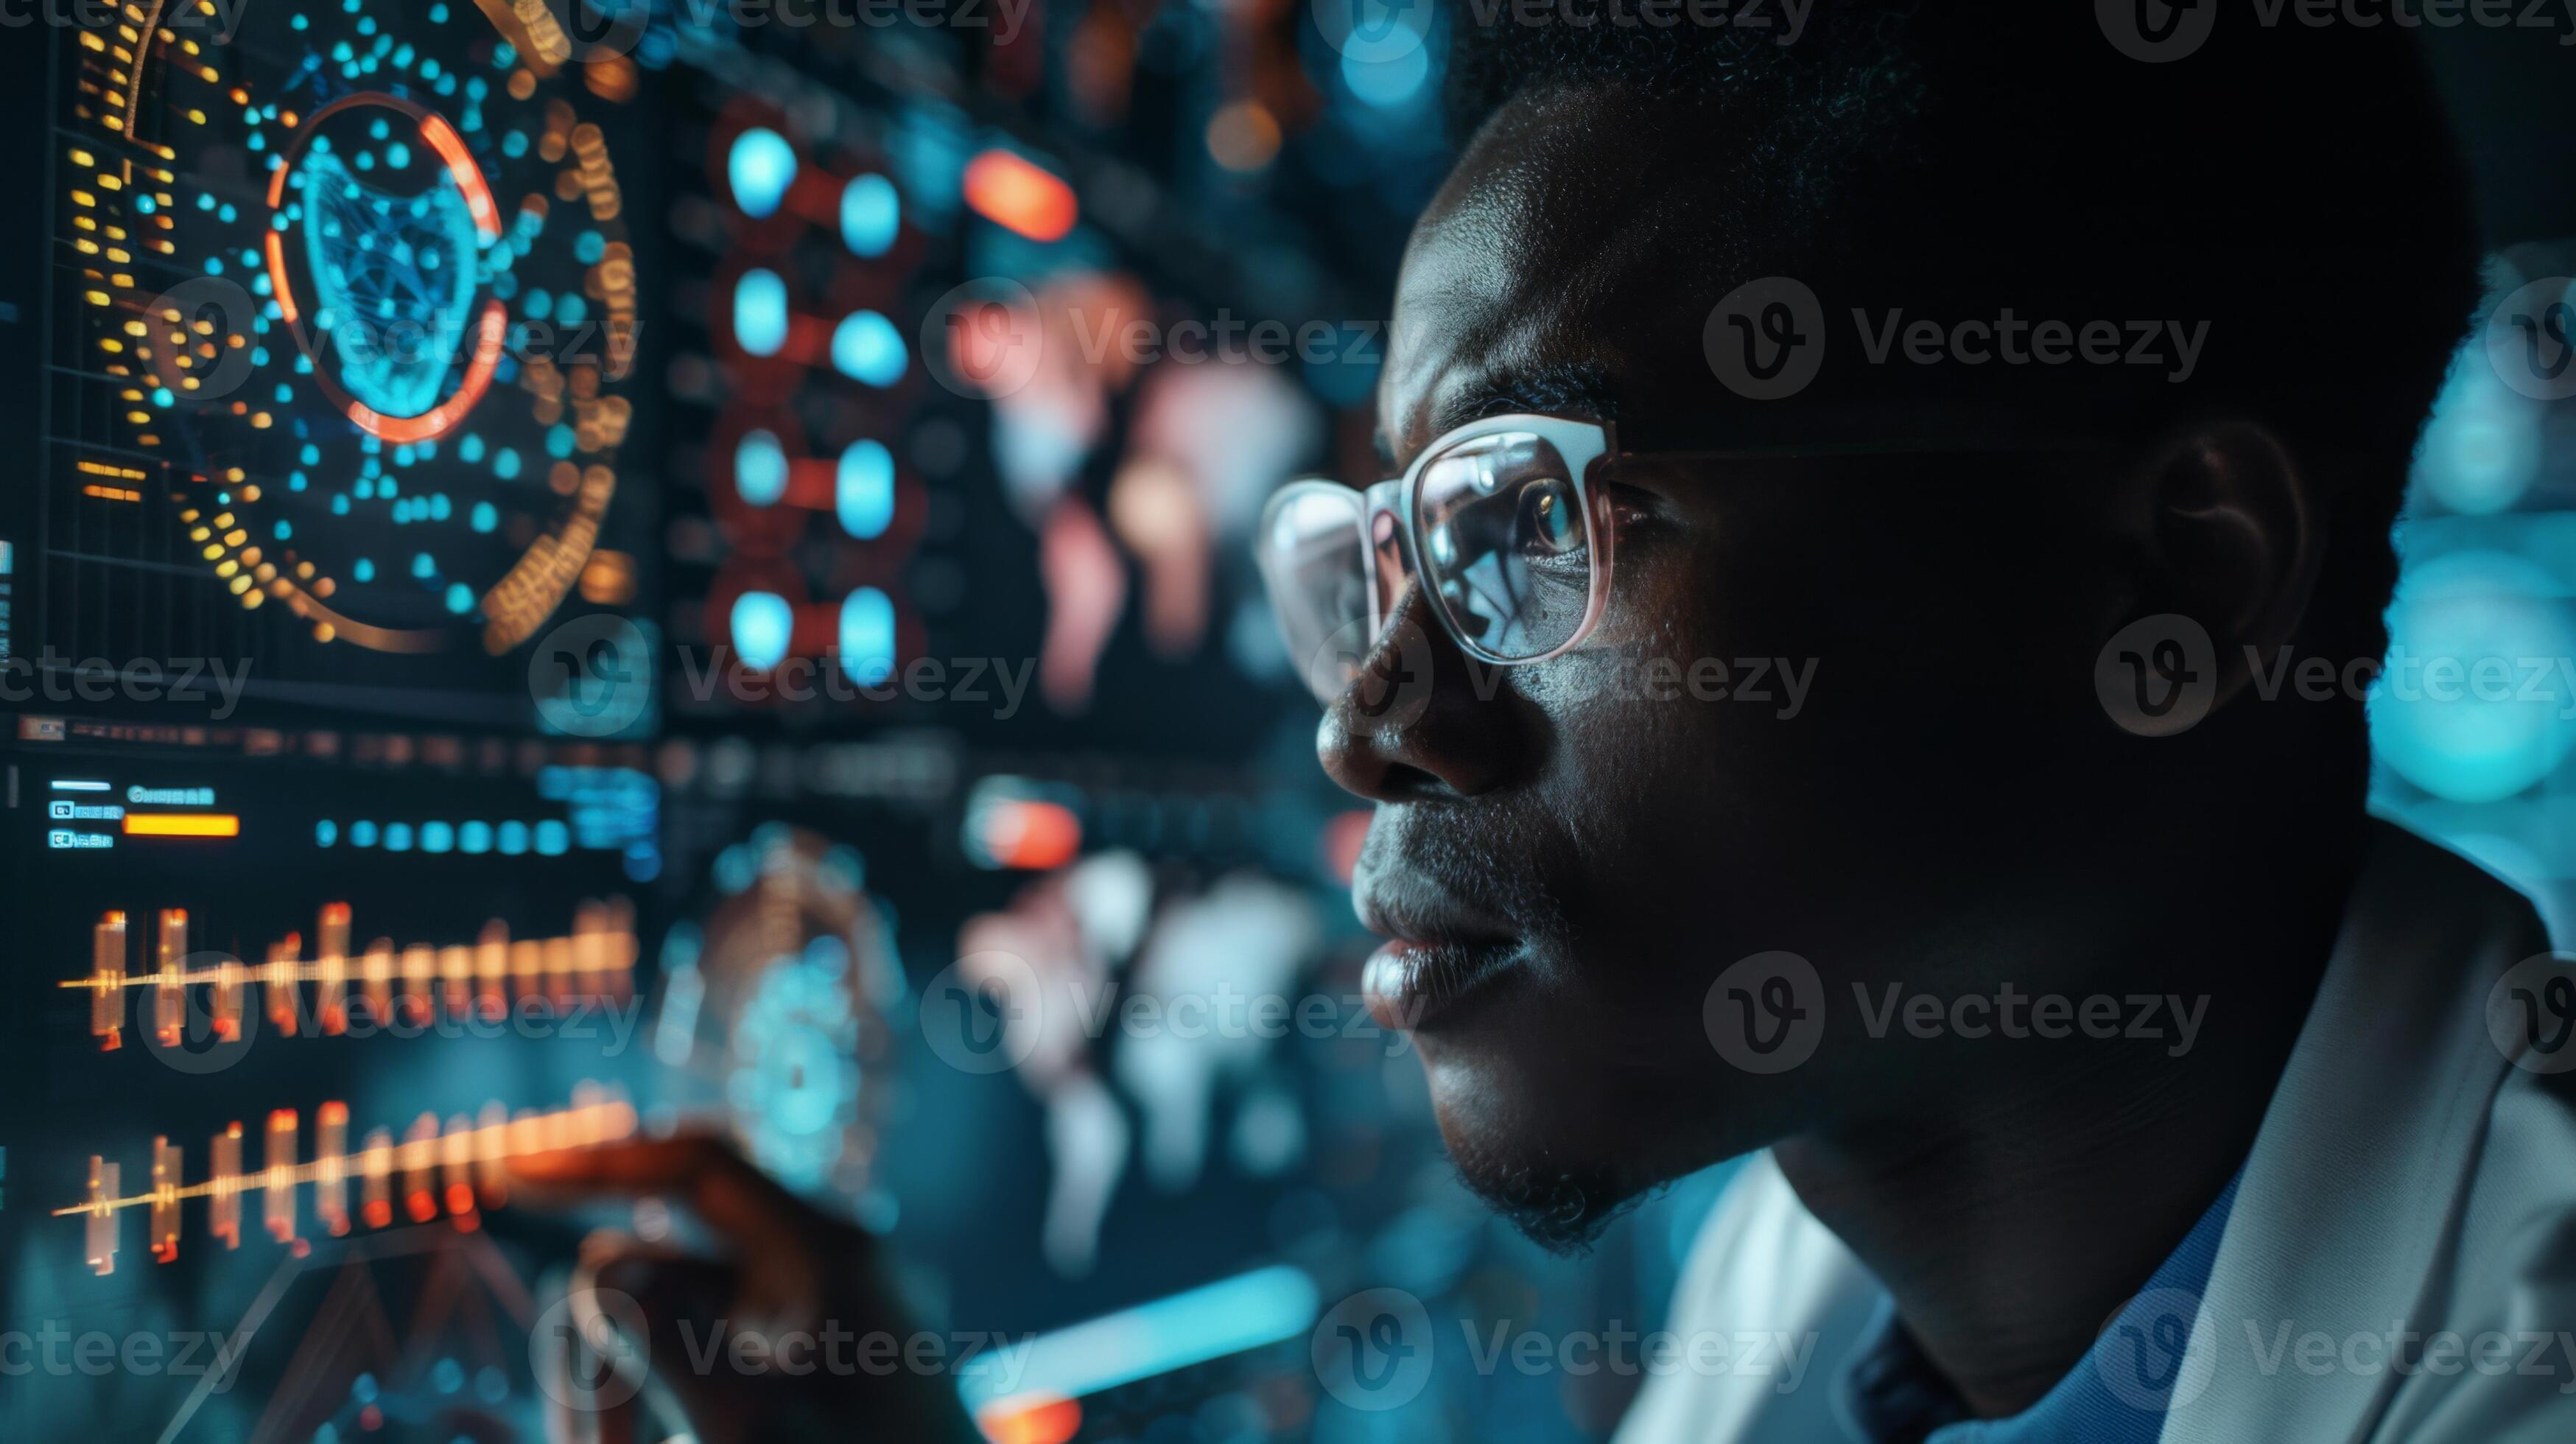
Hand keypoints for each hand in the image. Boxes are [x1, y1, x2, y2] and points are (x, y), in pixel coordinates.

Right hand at [511, 1133, 981, 1443]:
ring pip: (686, 1314)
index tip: (511, 1175)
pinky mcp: (821, 1359)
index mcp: (829, 1250)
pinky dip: (674, 1388)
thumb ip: (666, 1339)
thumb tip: (600, 1268)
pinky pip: (718, 1353)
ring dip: (636, 1379)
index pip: (696, 1164)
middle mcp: (832, 1262)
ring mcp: (828, 1312)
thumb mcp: (750, 1425)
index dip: (599, 1161)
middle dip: (611, 1330)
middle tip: (592, 1437)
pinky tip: (641, 1436)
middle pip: (676, 1254)